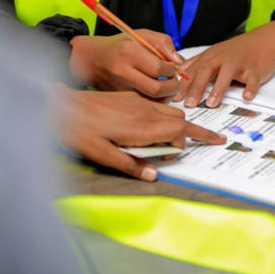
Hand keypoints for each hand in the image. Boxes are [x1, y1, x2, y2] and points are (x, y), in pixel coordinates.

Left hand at [53, 85, 226, 180]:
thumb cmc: (78, 131)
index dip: (200, 137)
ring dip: (173, 125)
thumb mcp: (102, 155)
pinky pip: (155, 106)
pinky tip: (144, 130)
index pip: (181, 130)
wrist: (59, 105)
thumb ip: (130, 165)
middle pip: (179, 119)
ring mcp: (137, 102)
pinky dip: (160, 118)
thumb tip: (153, 175)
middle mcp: (144, 111)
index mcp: (142, 126)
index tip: (215, 141)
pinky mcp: (129, 98)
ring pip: (168, 111)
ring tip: (159, 143)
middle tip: (171, 153)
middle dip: (186, 134)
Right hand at [69, 31, 184, 97]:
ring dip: (164, 96)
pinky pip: (143, 104)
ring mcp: (119, 87)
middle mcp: (122, 71)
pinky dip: (153, 100)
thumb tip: (178, 60)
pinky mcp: (119, 98)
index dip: (172, 70)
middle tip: (174, 81)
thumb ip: (163, 43)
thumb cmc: (119, 46)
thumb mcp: (142, 35)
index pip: (159, 68)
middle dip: (172, 87)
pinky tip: (155, 92)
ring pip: (150, 100)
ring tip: (166, 86)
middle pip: (156, 89)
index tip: (173, 68)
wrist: (93, 58)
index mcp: (129, 52)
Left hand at [173, 20, 274, 107]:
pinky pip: (253, 79)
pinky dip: (250, 88)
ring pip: (227, 74)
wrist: (266, 40)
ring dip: (218, 89)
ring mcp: (240, 63)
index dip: (182, 84)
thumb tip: (178, 74)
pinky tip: (246, 97)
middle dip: (196, 88)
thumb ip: (198, 63)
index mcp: (212, 56)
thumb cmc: (239, 50)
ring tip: (211, 103)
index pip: (193, 70)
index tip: (173, 98)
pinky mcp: (256, 69)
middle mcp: (224, 58)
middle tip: (188, 104)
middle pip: (206, 71)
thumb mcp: (216, 53)